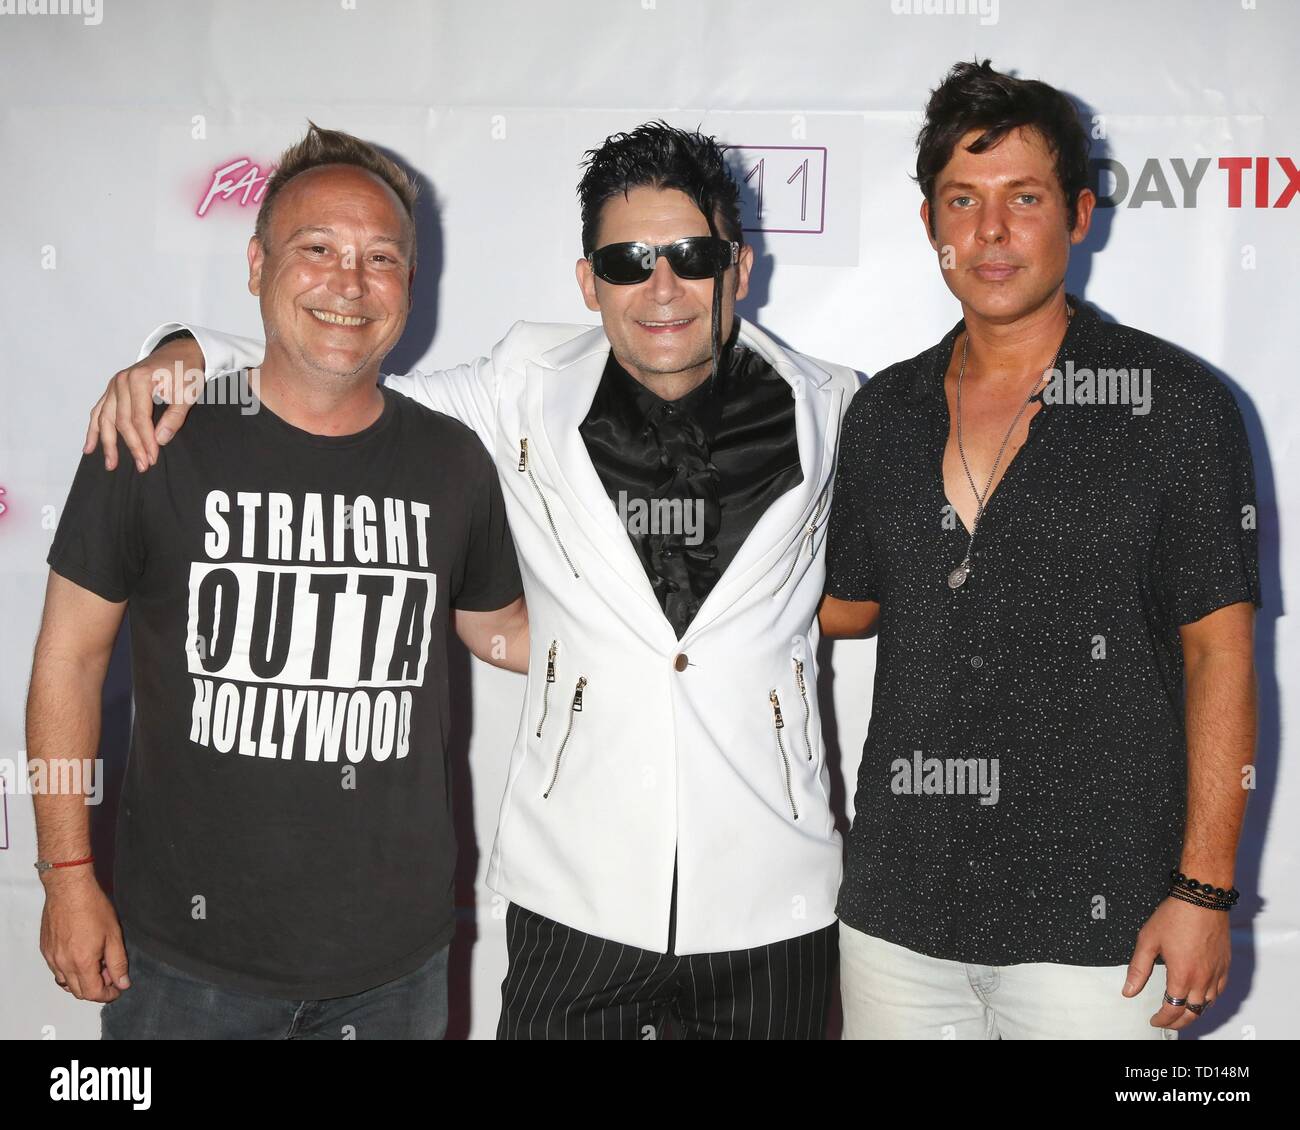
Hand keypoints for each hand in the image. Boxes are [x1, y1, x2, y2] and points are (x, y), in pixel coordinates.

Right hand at [39, 870, 130, 1002]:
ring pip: (66, 982)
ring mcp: (52, 957)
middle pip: (78, 991)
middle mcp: (63, 964)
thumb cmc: (92, 907)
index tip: (118, 989)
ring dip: (82, 981)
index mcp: (81, 963)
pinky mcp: (46, 949)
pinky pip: (56, 970)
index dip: (108, 995)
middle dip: (97, 988)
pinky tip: (81, 956)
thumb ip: (118, 963)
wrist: (69, 889)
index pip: (93, 993)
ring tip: (97, 964)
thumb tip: (122, 983)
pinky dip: (69, 971)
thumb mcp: (114, 935)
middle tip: (110, 973)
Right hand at [84, 336, 203, 471]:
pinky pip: (99, 411)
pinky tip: (90, 447)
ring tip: (111, 464)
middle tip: (142, 466)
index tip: (152, 458)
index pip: (139, 417)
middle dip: (132, 445)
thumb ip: (175, 416)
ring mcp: (114, 385)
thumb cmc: (185, 371)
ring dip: (107, 443)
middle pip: (121, 420)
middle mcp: (121, 381)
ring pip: (106, 418)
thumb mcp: (188, 393)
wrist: (179, 353)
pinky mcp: (112, 390)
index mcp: (139, 379)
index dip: (145, 440)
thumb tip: (160, 439)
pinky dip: (94, 429)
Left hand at [1124, 896, 1229, 1030]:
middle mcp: (1203, 979)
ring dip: (1194, 1012)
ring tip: (1182, 1012)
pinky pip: (1219, 991)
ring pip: (1208, 1005)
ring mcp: (1217, 973)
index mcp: (1182, 975)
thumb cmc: (1176, 915)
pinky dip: (1209, 1000)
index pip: (1173, 1009)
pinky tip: (1202, 997)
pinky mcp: (1226, 965)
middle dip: (1178, 1022)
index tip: (1155, 1020)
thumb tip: (1128, 990)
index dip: (1162, 1019)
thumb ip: (1138, 969)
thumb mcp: (1148, 941)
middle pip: (1192, 1013)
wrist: (1202, 899)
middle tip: (1167, 1022)